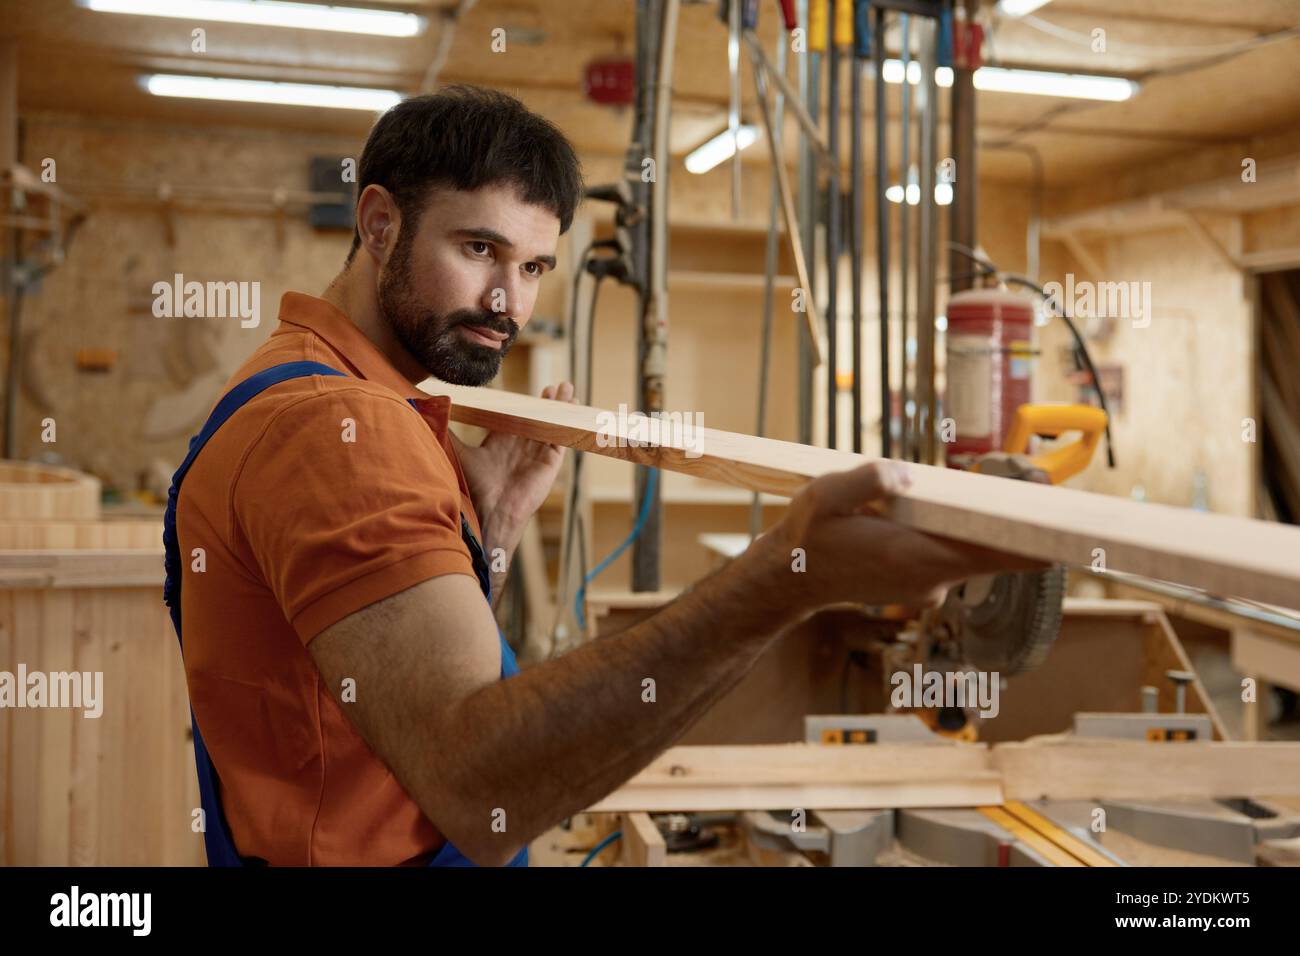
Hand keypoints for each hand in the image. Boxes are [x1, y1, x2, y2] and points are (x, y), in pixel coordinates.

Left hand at [451, 382, 574, 545]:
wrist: (492, 510)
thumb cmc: (474, 486)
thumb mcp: (460, 451)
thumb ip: (449, 432)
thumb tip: (427, 411)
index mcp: (501, 443)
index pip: (516, 419)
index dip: (524, 404)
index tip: (528, 390)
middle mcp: (520, 448)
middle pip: (537, 419)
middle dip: (547, 403)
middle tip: (555, 386)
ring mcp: (537, 455)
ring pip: (551, 425)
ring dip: (560, 408)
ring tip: (567, 389)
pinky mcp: (550, 462)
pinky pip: (561, 439)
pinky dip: (566, 423)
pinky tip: (572, 408)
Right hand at [761, 460, 1046, 613]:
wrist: (789, 581)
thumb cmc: (807, 537)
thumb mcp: (824, 496)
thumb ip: (865, 481)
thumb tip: (902, 474)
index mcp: (915, 555)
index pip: (997, 555)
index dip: (1037, 540)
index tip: (1067, 521)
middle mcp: (930, 577)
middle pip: (997, 553)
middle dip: (1019, 522)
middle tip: (1043, 484)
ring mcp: (928, 585)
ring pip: (974, 553)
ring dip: (981, 527)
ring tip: (991, 492)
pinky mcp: (921, 583)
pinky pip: (954, 556)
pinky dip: (959, 536)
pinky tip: (943, 514)